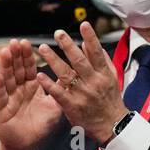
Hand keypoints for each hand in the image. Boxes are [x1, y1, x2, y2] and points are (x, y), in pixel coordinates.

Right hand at [0, 39, 63, 149]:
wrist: (27, 144)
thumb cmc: (41, 125)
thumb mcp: (55, 106)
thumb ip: (61, 91)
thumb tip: (73, 76)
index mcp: (33, 87)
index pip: (30, 68)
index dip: (28, 56)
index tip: (28, 42)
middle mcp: (20, 90)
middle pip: (17, 69)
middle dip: (16, 55)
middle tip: (16, 41)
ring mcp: (10, 97)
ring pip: (8, 78)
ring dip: (6, 65)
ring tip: (6, 51)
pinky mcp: (2, 109)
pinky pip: (1, 95)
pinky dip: (0, 85)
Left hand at [34, 23, 128, 144]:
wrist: (110, 124)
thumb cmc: (109, 99)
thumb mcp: (110, 77)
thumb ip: (101, 60)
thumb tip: (88, 43)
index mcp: (103, 74)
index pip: (97, 53)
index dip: (91, 38)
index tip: (84, 24)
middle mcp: (93, 82)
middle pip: (79, 61)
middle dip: (68, 46)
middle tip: (58, 33)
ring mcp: (82, 94)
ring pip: (66, 74)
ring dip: (53, 60)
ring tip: (42, 48)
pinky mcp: (72, 105)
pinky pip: (58, 92)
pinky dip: (49, 84)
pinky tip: (39, 75)